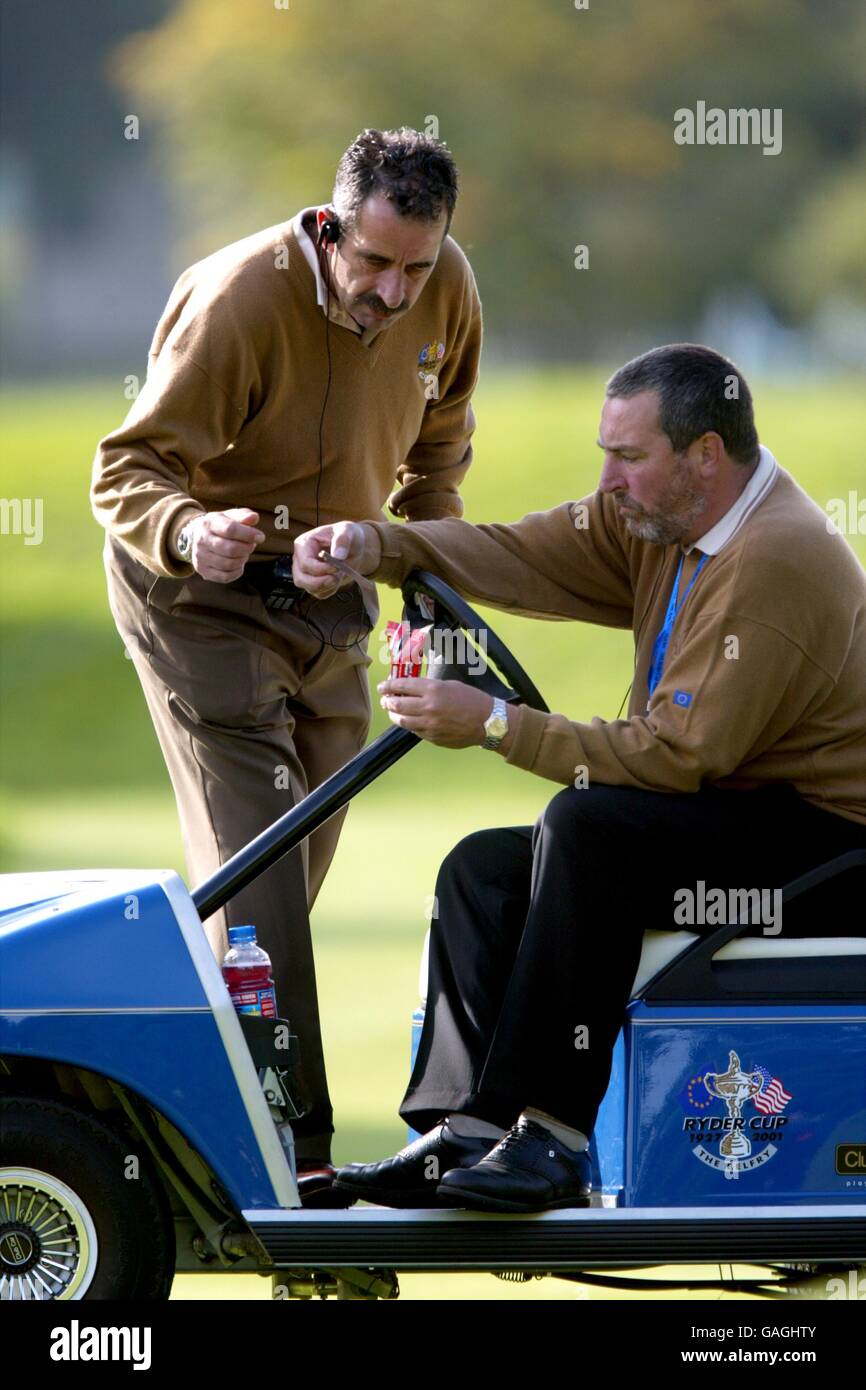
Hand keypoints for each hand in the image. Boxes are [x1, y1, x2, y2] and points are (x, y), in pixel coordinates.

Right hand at [184, 508, 265, 581]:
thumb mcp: (230, 517)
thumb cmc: (220, 526)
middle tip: (251, 545)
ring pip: (229, 564)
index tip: (260, 537)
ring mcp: (201, 557)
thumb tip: (254, 517)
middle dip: (247, 548)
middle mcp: (201, 540)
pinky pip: (225, 577)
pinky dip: (237, 571)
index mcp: (208, 523)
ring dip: (242, 559)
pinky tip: (238, 564)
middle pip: (231, 549)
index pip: (230, 530)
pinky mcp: (203, 571)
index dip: (248, 534)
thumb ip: (243, 516)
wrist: (198, 537)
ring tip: (244, 553)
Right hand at [292, 521, 377, 598]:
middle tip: (336, 579)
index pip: (305, 563)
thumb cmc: (348, 535)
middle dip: (320, 583)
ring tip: (340, 575)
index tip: (336, 568)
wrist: (355, 546)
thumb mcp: (348, 531)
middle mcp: (300, 559)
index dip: (320, 569)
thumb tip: (337, 556)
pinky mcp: (314, 582)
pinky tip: (338, 579)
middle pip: (301, 579)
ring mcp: (305, 572)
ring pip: (309, 588)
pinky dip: (330, 590)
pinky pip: (319, 593)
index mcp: (304, 544)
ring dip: (327, 586)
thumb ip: (342, 540)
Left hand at [377, 677, 499, 748]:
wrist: (487, 721)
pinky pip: (414, 730)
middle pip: (397, 703)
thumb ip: (429, 687)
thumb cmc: (471, 699)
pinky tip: (409, 720)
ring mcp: (429, 724)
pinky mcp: (432, 737)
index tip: (383, 686)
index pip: (402, 685)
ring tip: (392, 711)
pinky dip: (408, 724)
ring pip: (401, 720)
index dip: (389, 685)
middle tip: (385, 699)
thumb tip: (410, 689)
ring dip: (393, 714)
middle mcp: (428, 706)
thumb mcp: (449, 685)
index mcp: (433, 689)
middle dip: (387, 700)